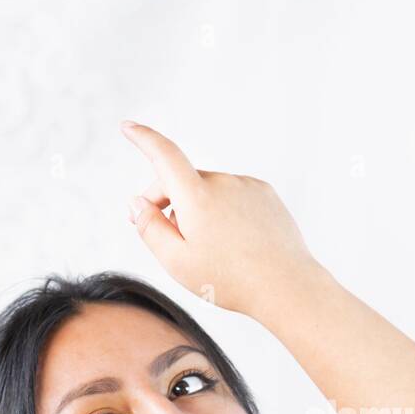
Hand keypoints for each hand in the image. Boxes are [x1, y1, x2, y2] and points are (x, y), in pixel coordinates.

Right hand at [119, 120, 315, 313]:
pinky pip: (233, 195)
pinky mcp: (265, 194)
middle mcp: (224, 182)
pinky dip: (224, 211)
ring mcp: (247, 186)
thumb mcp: (176, 261)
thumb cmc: (230, 280)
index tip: (128, 126)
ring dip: (198, 210)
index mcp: (198, 196)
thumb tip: (136, 202)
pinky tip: (232, 241)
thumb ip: (149, 227)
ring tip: (209, 249)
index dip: (143, 138)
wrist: (286, 287)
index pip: (163, 155)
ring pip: (208, 190)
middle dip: (166, 200)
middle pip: (182, 181)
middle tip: (163, 235)